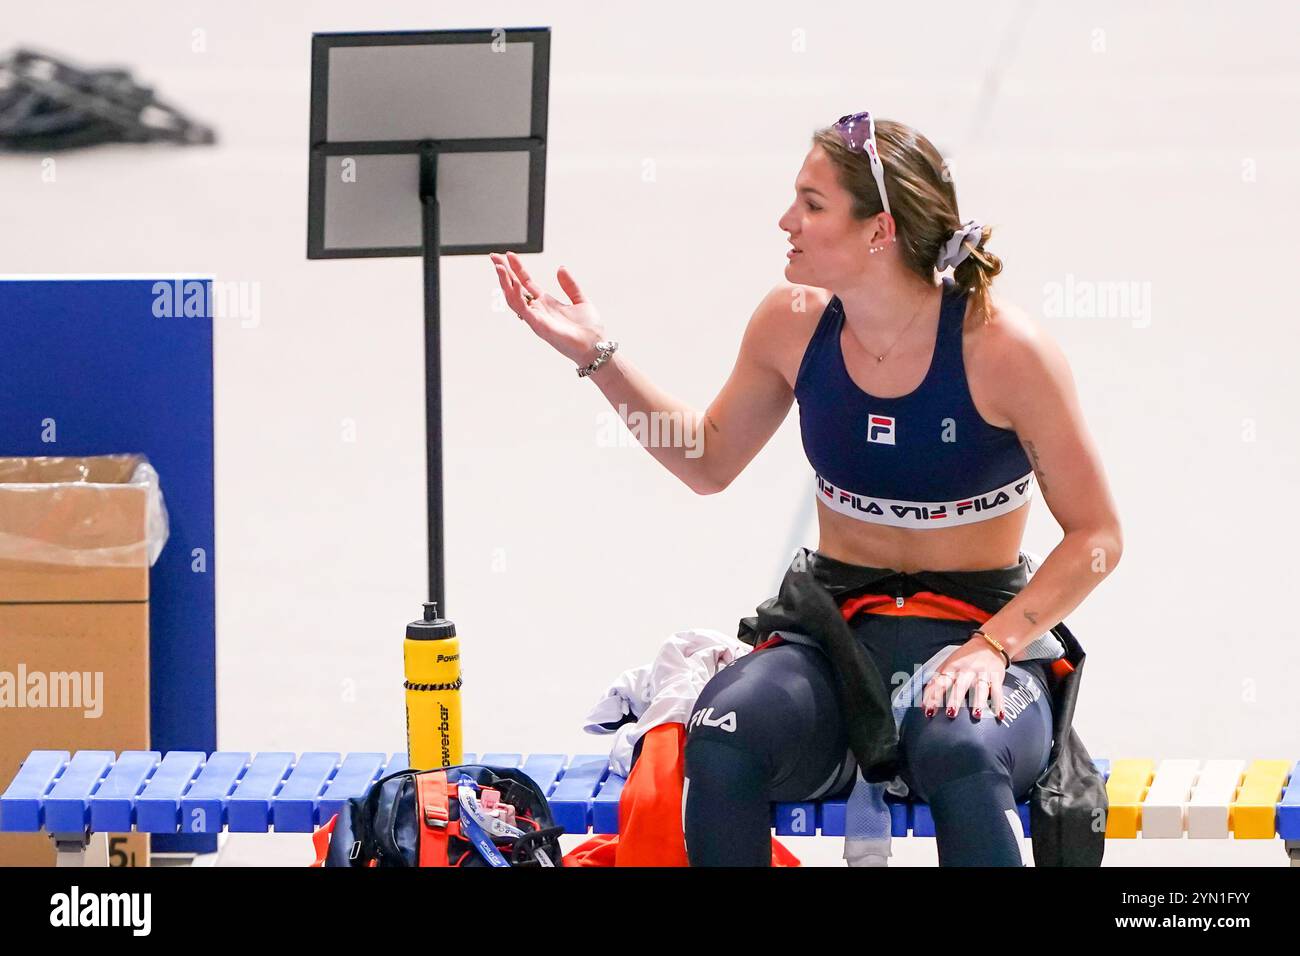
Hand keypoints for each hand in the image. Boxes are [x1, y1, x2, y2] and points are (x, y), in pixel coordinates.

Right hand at [489, 251, 606, 364]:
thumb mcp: (580, 300)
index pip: (526, 282)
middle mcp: (538, 310)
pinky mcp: (539, 326)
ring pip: (514, 299)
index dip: (517, 268)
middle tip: (494, 257)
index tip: (509, 255)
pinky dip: (516, 297)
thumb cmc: (589, 330)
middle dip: (504, 273)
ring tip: (500, 268)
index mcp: (546, 303)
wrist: (596, 347)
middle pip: (515, 289)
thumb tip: (560, 268)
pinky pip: (523, 310)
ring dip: (505, 283)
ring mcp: (537, 318)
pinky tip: (513, 284)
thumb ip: (569, 285)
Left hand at [921, 639, 1005, 720]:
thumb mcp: (947, 664)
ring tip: (977, 715)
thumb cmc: (964, 658)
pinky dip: (999, 703)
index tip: (929, 710)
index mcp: (952, 667)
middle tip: (951, 713)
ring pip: (980, 688)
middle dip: (955, 699)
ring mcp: (982, 673)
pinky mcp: (996, 677)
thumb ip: (936, 681)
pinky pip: (998, 691)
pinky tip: (999, 715)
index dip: (934, 696)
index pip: (941, 682)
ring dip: (978, 702)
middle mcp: (966, 670)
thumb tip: (924, 701)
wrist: (988, 644)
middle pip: (960, 686)